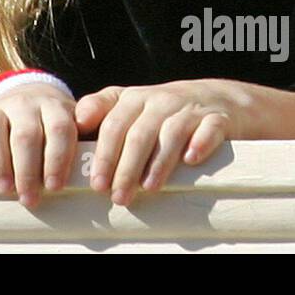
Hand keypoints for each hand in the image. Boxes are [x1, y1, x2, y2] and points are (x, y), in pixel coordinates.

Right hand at [0, 83, 76, 208]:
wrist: (26, 101)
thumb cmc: (53, 130)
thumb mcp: (75, 129)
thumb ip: (86, 145)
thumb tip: (97, 175)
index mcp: (54, 107)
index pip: (59, 129)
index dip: (57, 159)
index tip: (55, 187)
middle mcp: (26, 103)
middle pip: (26, 134)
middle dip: (28, 170)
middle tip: (29, 199)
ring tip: (4, 189)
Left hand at [74, 80, 241, 204]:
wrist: (219, 99)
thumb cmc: (165, 110)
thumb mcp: (131, 105)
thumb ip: (102, 111)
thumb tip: (75, 123)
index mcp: (134, 99)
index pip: (113, 124)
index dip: (103, 155)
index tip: (95, 184)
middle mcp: (160, 101)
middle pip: (138, 133)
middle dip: (125, 166)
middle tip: (117, 196)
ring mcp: (190, 109)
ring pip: (170, 133)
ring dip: (158, 162)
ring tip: (148, 188)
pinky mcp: (218, 119)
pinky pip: (209, 128)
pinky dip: (200, 143)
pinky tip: (191, 160)